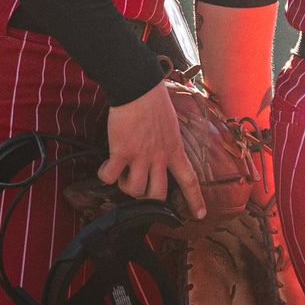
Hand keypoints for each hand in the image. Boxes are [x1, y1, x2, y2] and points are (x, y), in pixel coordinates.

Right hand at [100, 80, 206, 219]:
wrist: (138, 88)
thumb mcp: (170, 125)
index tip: (199, 215)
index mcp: (174, 149)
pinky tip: (106, 163)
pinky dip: (105, 175)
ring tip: (121, 171)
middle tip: (138, 183)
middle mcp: (159, 157)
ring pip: (134, 190)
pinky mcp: (121, 151)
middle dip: (147, 197)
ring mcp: (141, 156)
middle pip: (157, 194)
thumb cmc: (154, 102)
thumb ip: (167, 142)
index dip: (195, 199)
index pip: (190, 179)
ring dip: (125, 186)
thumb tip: (160, 152)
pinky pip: (109, 177)